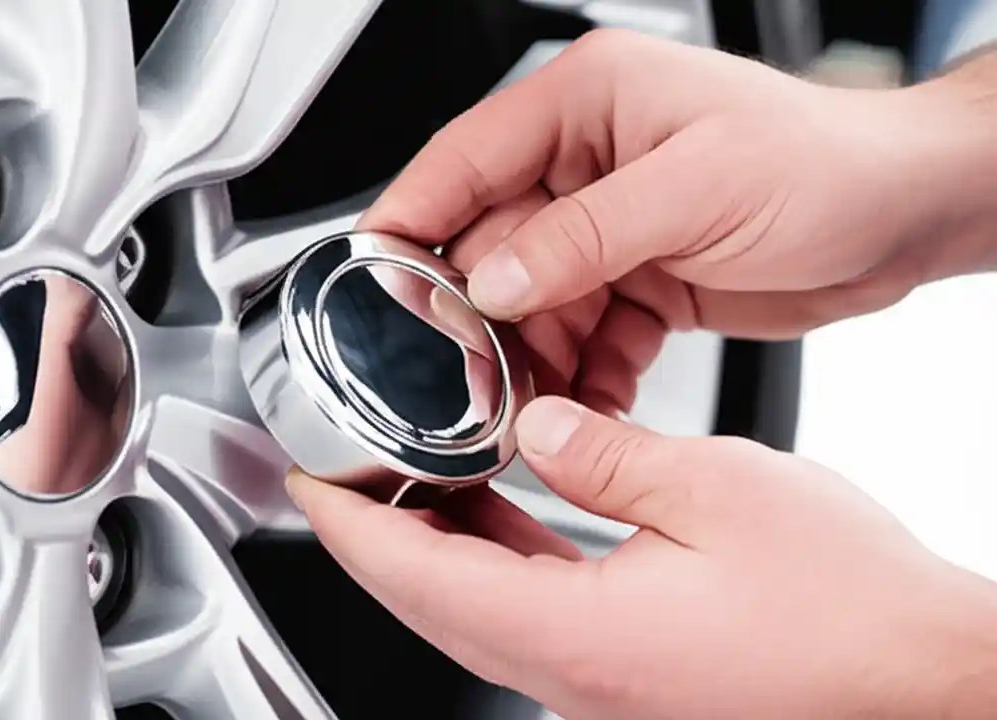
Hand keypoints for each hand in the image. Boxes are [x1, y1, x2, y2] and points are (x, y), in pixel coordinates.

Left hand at [287, 396, 996, 717]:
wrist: (924, 681)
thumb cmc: (850, 611)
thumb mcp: (721, 494)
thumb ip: (608, 455)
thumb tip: (541, 426)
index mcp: (576, 635)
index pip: (416, 577)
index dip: (349, 525)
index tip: (310, 480)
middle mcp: (571, 673)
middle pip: (428, 601)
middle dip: (374, 532)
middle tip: (349, 464)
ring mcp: (594, 682)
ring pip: (471, 608)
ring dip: (430, 543)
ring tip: (411, 471)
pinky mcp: (624, 672)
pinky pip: (524, 612)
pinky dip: (493, 557)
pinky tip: (499, 508)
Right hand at [359, 30, 996, 416]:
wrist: (905, 213)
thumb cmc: (825, 162)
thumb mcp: (696, 189)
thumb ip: (583, 237)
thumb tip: (493, 280)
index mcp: (585, 102)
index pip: (463, 159)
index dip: (410, 219)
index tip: (371, 277)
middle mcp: (585, 160)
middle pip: (490, 243)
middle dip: (478, 314)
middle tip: (473, 370)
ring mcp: (608, 223)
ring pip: (531, 299)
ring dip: (533, 354)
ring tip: (536, 399)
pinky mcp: (635, 276)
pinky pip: (582, 330)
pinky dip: (584, 370)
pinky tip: (596, 394)